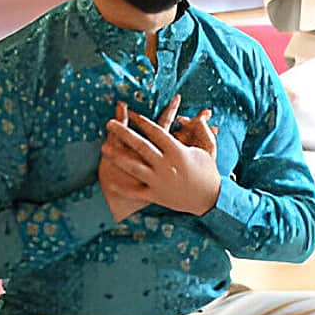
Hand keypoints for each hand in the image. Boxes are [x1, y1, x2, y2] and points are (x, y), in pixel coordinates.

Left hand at [101, 97, 221, 217]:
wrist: (210, 201)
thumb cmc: (209, 173)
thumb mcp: (207, 150)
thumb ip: (202, 131)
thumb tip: (199, 116)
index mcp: (178, 152)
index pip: (156, 132)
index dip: (142, 122)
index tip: (131, 113)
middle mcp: (166, 165)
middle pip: (140, 145)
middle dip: (123, 133)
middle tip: (109, 123)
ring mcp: (159, 181)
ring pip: (134, 167)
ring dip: (117, 156)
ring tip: (104, 148)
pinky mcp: (156, 195)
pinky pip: (135, 191)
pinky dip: (121, 187)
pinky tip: (109, 181)